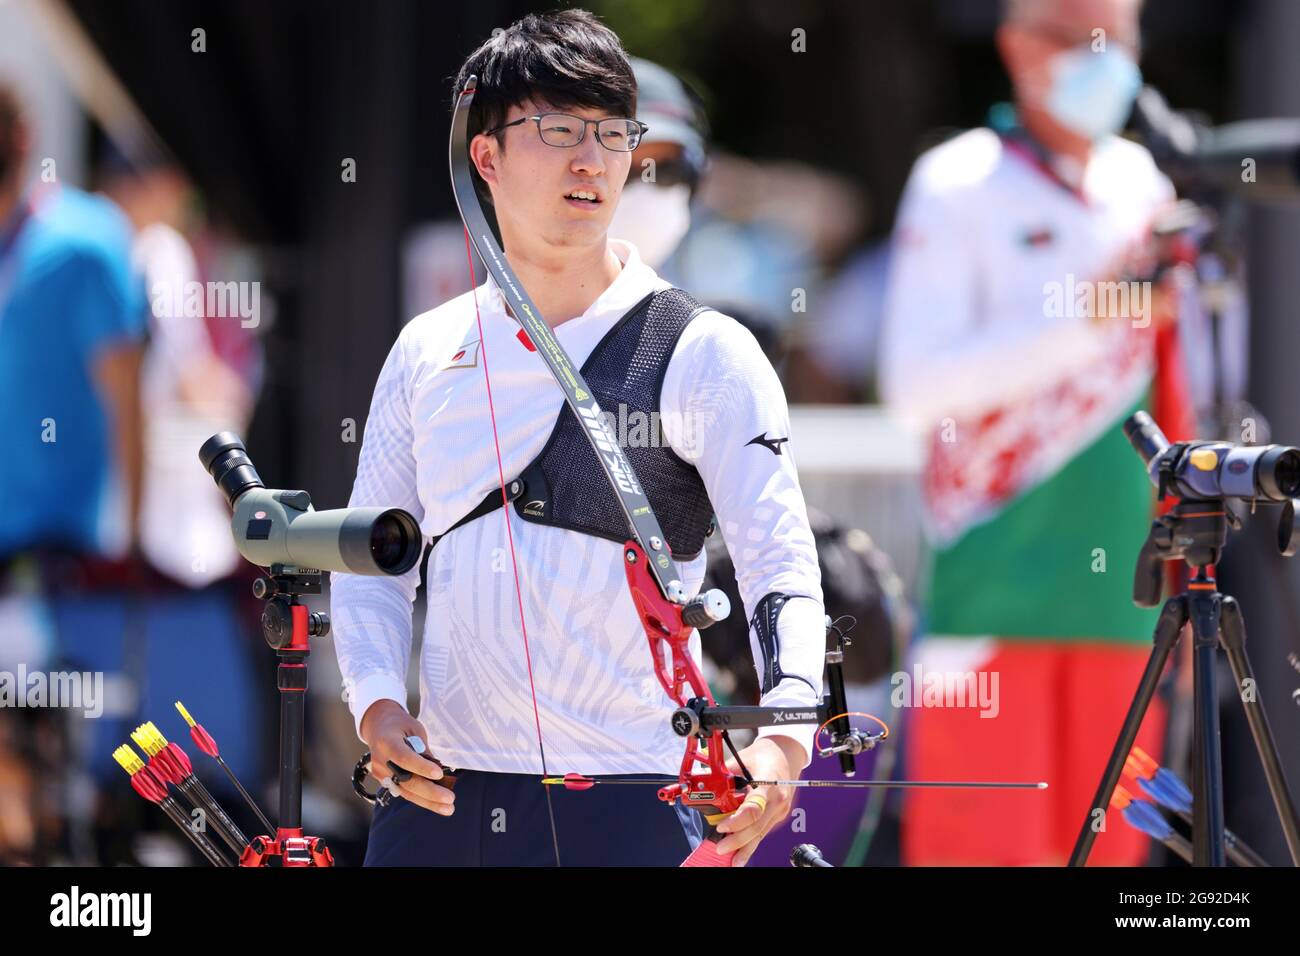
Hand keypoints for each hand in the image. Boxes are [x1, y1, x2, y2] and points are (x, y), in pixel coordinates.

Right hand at [359, 700, 454, 815]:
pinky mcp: (385, 782)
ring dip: (428, 802)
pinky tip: (438, 805)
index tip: (439, 774)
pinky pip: (405, 792)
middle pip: (406, 780)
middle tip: (450, 798)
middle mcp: (381, 761)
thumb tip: (439, 771)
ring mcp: (381, 774)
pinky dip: (422, 799)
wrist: (378, 728)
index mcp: (387, 742)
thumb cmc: (400, 726)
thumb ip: (423, 749)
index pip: (404, 757)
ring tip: (448, 808)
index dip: (421, 767)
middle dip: (429, 791)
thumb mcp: (414, 729)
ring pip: (406, 792)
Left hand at [713, 735, 804, 865]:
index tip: (721, 827)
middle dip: (738, 841)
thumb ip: (725, 774)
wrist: (786, 755)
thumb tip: (705, 786)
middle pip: (757, 827)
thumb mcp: (742, 759)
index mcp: (769, 783)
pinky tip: (741, 853)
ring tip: (732, 860)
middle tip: (721, 847)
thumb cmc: (764, 755)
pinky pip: (763, 831)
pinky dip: (751, 842)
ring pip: (761, 833)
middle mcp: (777, 800)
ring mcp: (779, 810)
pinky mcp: (777, 815)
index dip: (737, 821)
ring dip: (745, 848)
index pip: (754, 808)